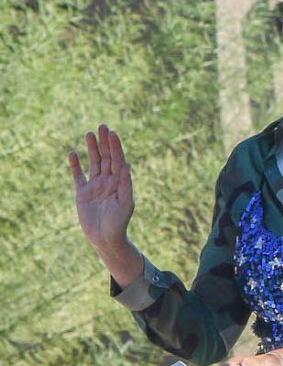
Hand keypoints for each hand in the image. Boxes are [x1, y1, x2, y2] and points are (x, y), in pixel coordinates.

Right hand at [71, 125, 135, 252]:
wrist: (105, 239)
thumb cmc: (119, 223)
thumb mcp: (125, 203)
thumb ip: (125, 184)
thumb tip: (127, 165)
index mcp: (120, 183)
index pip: (118, 160)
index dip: (115, 147)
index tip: (112, 133)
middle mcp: (108, 182)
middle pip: (106, 158)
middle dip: (105, 143)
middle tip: (102, 126)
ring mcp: (95, 186)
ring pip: (93, 163)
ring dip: (92, 149)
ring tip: (89, 134)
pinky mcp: (82, 193)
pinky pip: (78, 176)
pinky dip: (75, 165)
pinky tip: (72, 153)